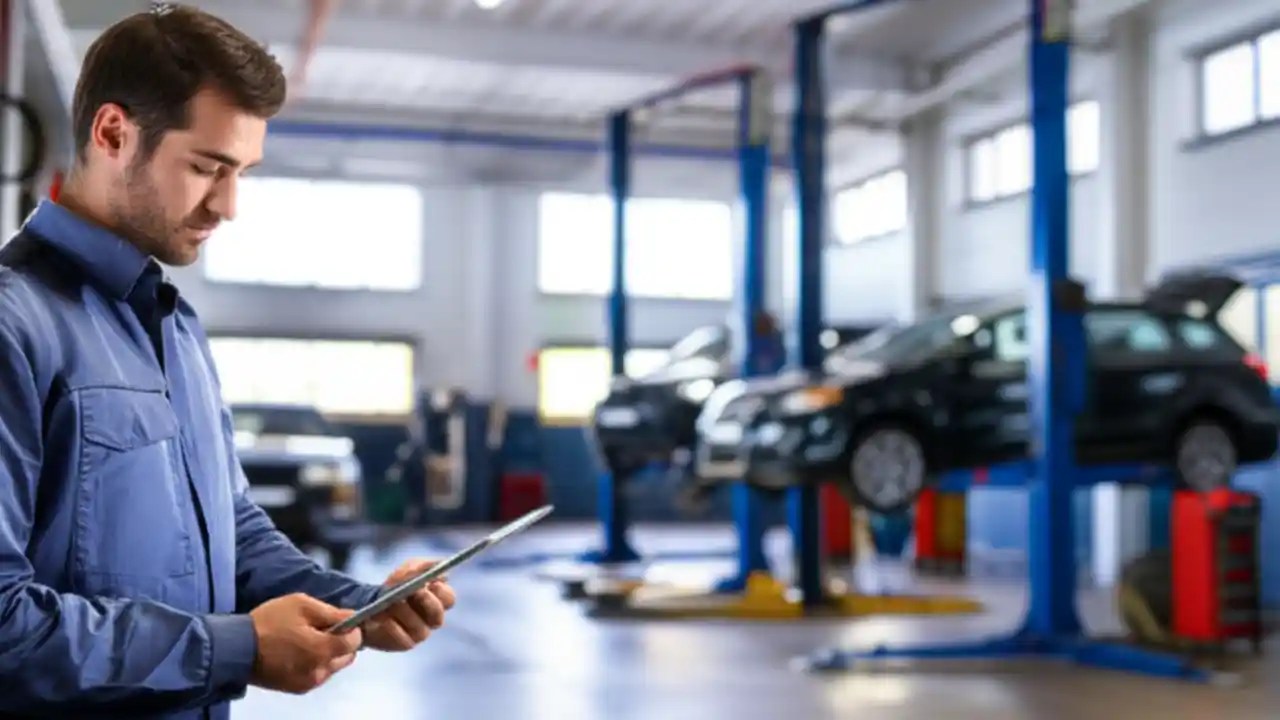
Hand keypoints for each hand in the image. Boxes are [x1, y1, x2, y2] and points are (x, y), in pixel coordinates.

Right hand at [248, 593, 363, 693]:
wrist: (237, 648)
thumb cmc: (269, 622)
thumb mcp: (301, 605)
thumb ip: (331, 612)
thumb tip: (352, 617)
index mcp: (322, 649)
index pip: (355, 641)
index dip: (351, 629)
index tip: (339, 621)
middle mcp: (319, 670)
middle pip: (346, 655)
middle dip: (340, 642)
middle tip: (320, 629)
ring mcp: (309, 682)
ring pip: (333, 666)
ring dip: (327, 654)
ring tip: (305, 640)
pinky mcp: (298, 688)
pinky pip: (318, 674)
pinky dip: (315, 664)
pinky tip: (297, 652)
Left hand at [361, 559, 456, 651]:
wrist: (370, 604)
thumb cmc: (395, 585)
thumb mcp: (408, 569)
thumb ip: (423, 566)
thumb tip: (440, 564)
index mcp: (437, 600)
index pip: (449, 599)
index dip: (441, 592)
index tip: (430, 582)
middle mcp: (432, 619)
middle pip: (438, 616)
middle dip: (427, 603)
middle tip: (415, 591)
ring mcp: (420, 633)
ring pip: (420, 627)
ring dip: (404, 612)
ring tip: (390, 602)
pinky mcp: (405, 644)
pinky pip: (403, 638)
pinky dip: (393, 627)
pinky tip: (384, 619)